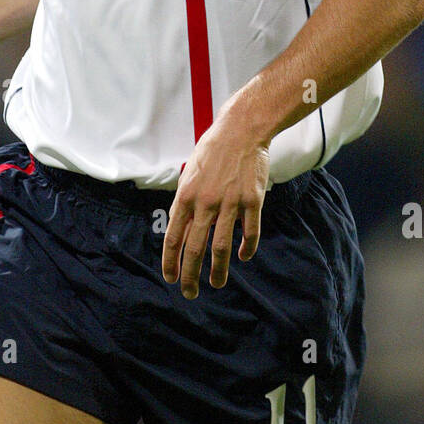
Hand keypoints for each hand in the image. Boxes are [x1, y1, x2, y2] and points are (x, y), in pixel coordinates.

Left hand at [162, 109, 270, 298]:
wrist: (242, 130)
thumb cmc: (212, 151)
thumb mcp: (191, 175)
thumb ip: (186, 202)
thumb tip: (182, 231)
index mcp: (186, 196)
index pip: (173, 237)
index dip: (170, 262)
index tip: (170, 279)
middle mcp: (206, 202)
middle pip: (195, 248)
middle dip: (190, 275)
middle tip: (189, 293)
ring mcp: (231, 202)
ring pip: (221, 247)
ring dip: (218, 270)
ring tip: (216, 284)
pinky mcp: (253, 201)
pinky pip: (250, 233)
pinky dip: (246, 249)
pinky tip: (242, 256)